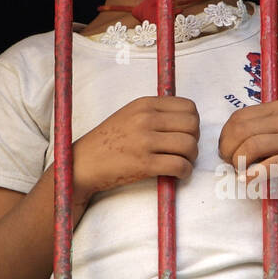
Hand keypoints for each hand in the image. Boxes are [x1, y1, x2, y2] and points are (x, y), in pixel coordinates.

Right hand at [72, 96, 200, 204]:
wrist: (83, 162)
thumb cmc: (108, 140)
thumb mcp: (129, 115)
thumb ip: (155, 112)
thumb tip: (188, 119)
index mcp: (144, 104)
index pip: (188, 107)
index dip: (192, 122)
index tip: (184, 132)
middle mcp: (145, 119)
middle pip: (193, 125)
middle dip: (194, 140)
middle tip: (184, 150)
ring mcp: (144, 141)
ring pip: (189, 146)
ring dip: (190, 157)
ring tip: (180, 161)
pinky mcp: (144, 164)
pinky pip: (180, 166)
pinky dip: (184, 172)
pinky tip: (177, 173)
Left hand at [217, 100, 277, 193]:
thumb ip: (261, 129)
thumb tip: (230, 143)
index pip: (239, 117)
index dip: (225, 136)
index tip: (225, 151)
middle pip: (241, 129)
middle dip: (228, 149)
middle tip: (229, 163)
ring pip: (252, 145)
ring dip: (238, 161)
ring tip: (239, 171)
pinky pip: (270, 164)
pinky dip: (254, 173)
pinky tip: (248, 179)